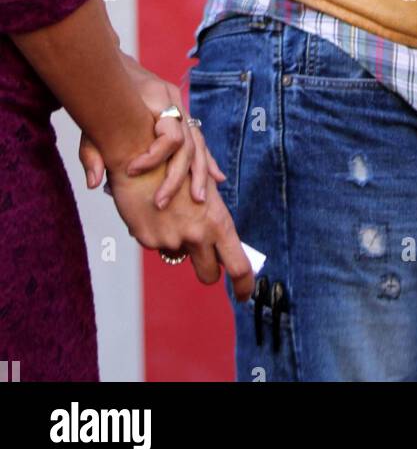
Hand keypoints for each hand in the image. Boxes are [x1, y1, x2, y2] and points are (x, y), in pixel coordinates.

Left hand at [79, 53, 225, 207]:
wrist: (113, 64)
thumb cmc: (102, 93)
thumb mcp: (91, 120)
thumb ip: (92, 151)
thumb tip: (93, 183)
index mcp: (156, 98)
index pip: (170, 135)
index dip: (153, 158)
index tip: (131, 171)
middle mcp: (174, 102)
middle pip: (188, 144)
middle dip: (178, 177)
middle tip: (161, 203)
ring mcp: (181, 107)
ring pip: (199, 143)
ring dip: (199, 173)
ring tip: (199, 199)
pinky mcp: (182, 115)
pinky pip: (199, 140)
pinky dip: (207, 159)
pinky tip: (217, 178)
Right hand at [107, 160, 253, 303]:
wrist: (139, 153)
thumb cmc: (175, 166)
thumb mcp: (203, 185)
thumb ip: (212, 211)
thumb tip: (218, 227)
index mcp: (216, 221)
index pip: (239, 265)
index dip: (245, 285)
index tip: (244, 295)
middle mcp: (196, 234)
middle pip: (209, 274)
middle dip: (207, 271)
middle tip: (204, 260)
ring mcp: (171, 239)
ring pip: (179, 256)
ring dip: (177, 242)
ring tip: (170, 212)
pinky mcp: (148, 240)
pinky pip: (156, 244)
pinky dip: (156, 231)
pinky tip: (152, 209)